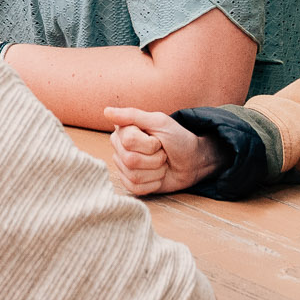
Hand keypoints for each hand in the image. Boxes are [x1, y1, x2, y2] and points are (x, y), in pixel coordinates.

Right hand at [103, 107, 222, 197]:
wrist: (192, 161)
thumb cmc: (178, 139)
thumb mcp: (159, 122)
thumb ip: (132, 115)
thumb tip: (106, 111)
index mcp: (124, 131)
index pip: (129, 141)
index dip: (150, 144)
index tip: (158, 140)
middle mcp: (120, 148)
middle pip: (130, 160)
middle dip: (155, 159)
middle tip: (162, 153)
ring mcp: (124, 167)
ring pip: (133, 175)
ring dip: (156, 171)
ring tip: (161, 164)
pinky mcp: (131, 183)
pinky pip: (135, 188)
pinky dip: (153, 183)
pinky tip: (158, 176)